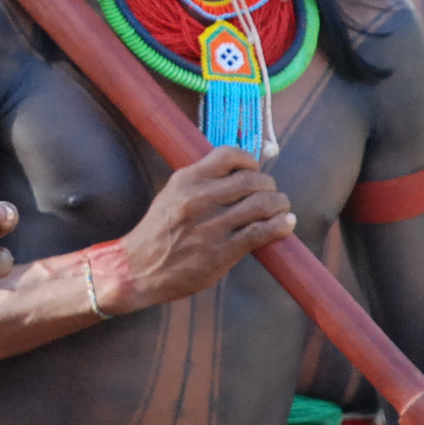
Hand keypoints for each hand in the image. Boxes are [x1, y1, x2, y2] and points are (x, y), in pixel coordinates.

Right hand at [97, 146, 293, 314]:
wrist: (138, 269)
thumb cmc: (158, 232)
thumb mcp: (172, 195)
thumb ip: (200, 183)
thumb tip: (237, 174)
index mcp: (186, 180)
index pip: (229, 155)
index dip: (250, 161)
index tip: (254, 171)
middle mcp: (200, 198)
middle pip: (252, 180)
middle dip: (269, 185)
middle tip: (272, 194)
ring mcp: (212, 225)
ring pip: (262, 203)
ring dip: (279, 204)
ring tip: (282, 209)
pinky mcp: (222, 251)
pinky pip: (261, 232)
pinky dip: (280, 225)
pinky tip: (285, 224)